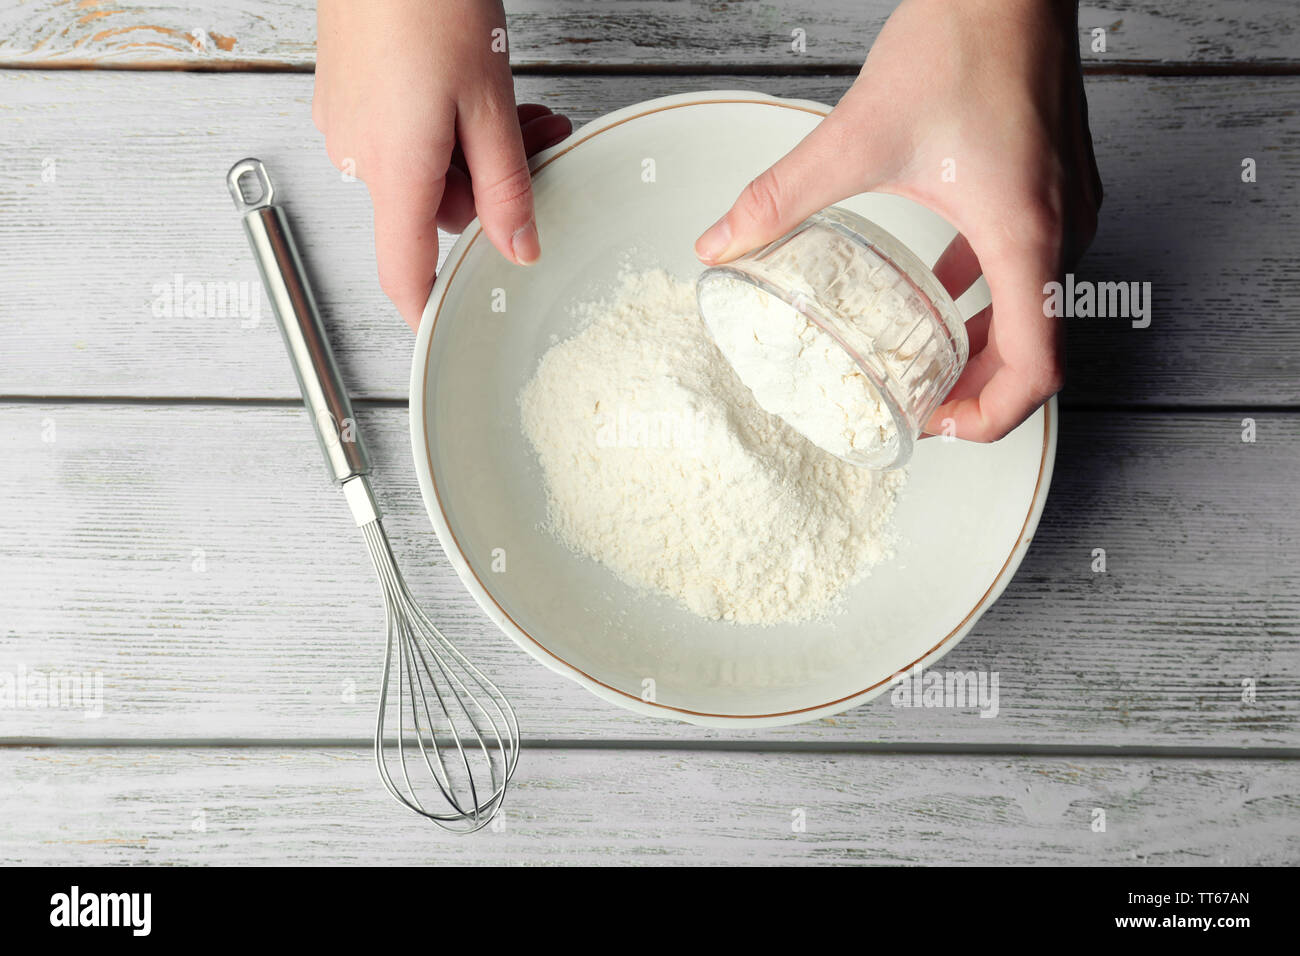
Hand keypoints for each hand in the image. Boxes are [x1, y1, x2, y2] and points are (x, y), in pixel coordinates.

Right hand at [314, 0, 571, 328]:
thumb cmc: (429, 1)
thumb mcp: (490, 102)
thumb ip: (508, 186)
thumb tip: (519, 247)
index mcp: (394, 169)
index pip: (402, 271)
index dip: (426, 308)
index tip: (448, 327)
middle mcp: (359, 154)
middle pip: (433, 210)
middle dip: (492, 188)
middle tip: (541, 144)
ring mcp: (347, 122)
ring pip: (425, 168)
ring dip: (474, 152)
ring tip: (518, 110)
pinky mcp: (346, 93)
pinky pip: (402, 135)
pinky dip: (443, 127)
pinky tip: (471, 90)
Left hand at [695, 0, 1100, 440]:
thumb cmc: (966, 39)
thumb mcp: (859, 135)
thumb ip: (782, 198)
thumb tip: (722, 243)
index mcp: (1026, 237)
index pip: (1037, 368)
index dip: (991, 416)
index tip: (940, 429)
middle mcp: (1059, 230)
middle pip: (1039, 347)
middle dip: (980, 390)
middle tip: (924, 408)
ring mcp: (1064, 204)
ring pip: (1038, 306)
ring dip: (986, 342)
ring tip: (930, 362)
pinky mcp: (1052, 179)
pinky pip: (1028, 259)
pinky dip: (987, 289)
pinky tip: (940, 287)